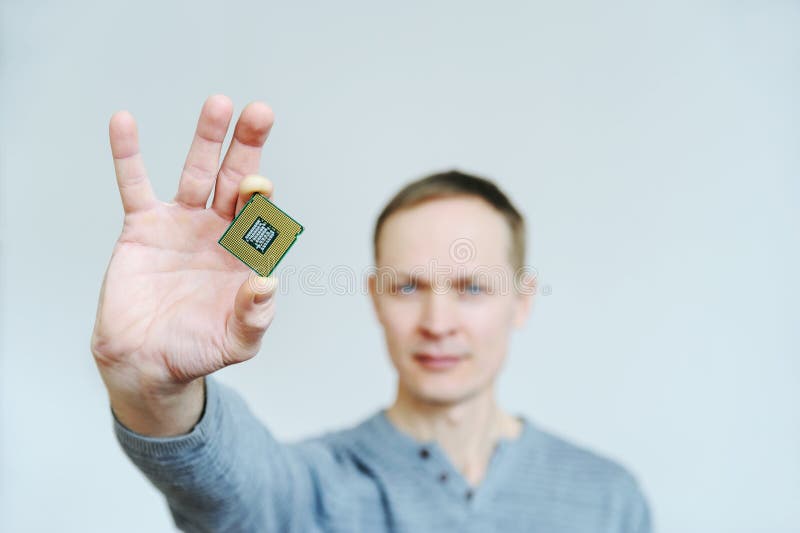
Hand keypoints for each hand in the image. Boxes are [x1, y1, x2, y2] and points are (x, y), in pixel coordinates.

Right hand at [91, 95, 278, 434]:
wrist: (146, 361)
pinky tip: (124, 122)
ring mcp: (182, 225)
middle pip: (236, 182)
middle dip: (247, 148)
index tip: (259, 186)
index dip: (261, 201)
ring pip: (196, 173)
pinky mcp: (143, 227)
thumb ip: (254, 317)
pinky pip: (134, 184)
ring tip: (218, 103)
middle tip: (259, 112)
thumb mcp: (236, 342)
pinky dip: (128, 154)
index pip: (260, 220)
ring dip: (206, 139)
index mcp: (246, 257)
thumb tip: (267, 284)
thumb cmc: (198, 350)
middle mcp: (219, 233)